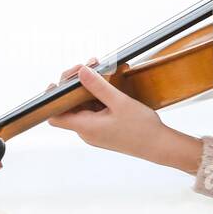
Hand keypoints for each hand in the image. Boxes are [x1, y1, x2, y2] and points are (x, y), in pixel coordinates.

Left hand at [46, 58, 169, 160]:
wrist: (160, 146)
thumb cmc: (142, 128)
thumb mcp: (119, 102)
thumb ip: (98, 86)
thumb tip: (80, 72)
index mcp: (86, 127)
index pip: (55, 115)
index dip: (51, 99)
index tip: (59, 83)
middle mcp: (86, 131)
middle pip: (69, 106)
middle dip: (75, 84)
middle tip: (89, 66)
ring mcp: (95, 131)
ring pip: (82, 106)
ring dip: (88, 89)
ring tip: (101, 70)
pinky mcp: (104, 129)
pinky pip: (94, 110)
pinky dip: (97, 97)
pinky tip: (108, 85)